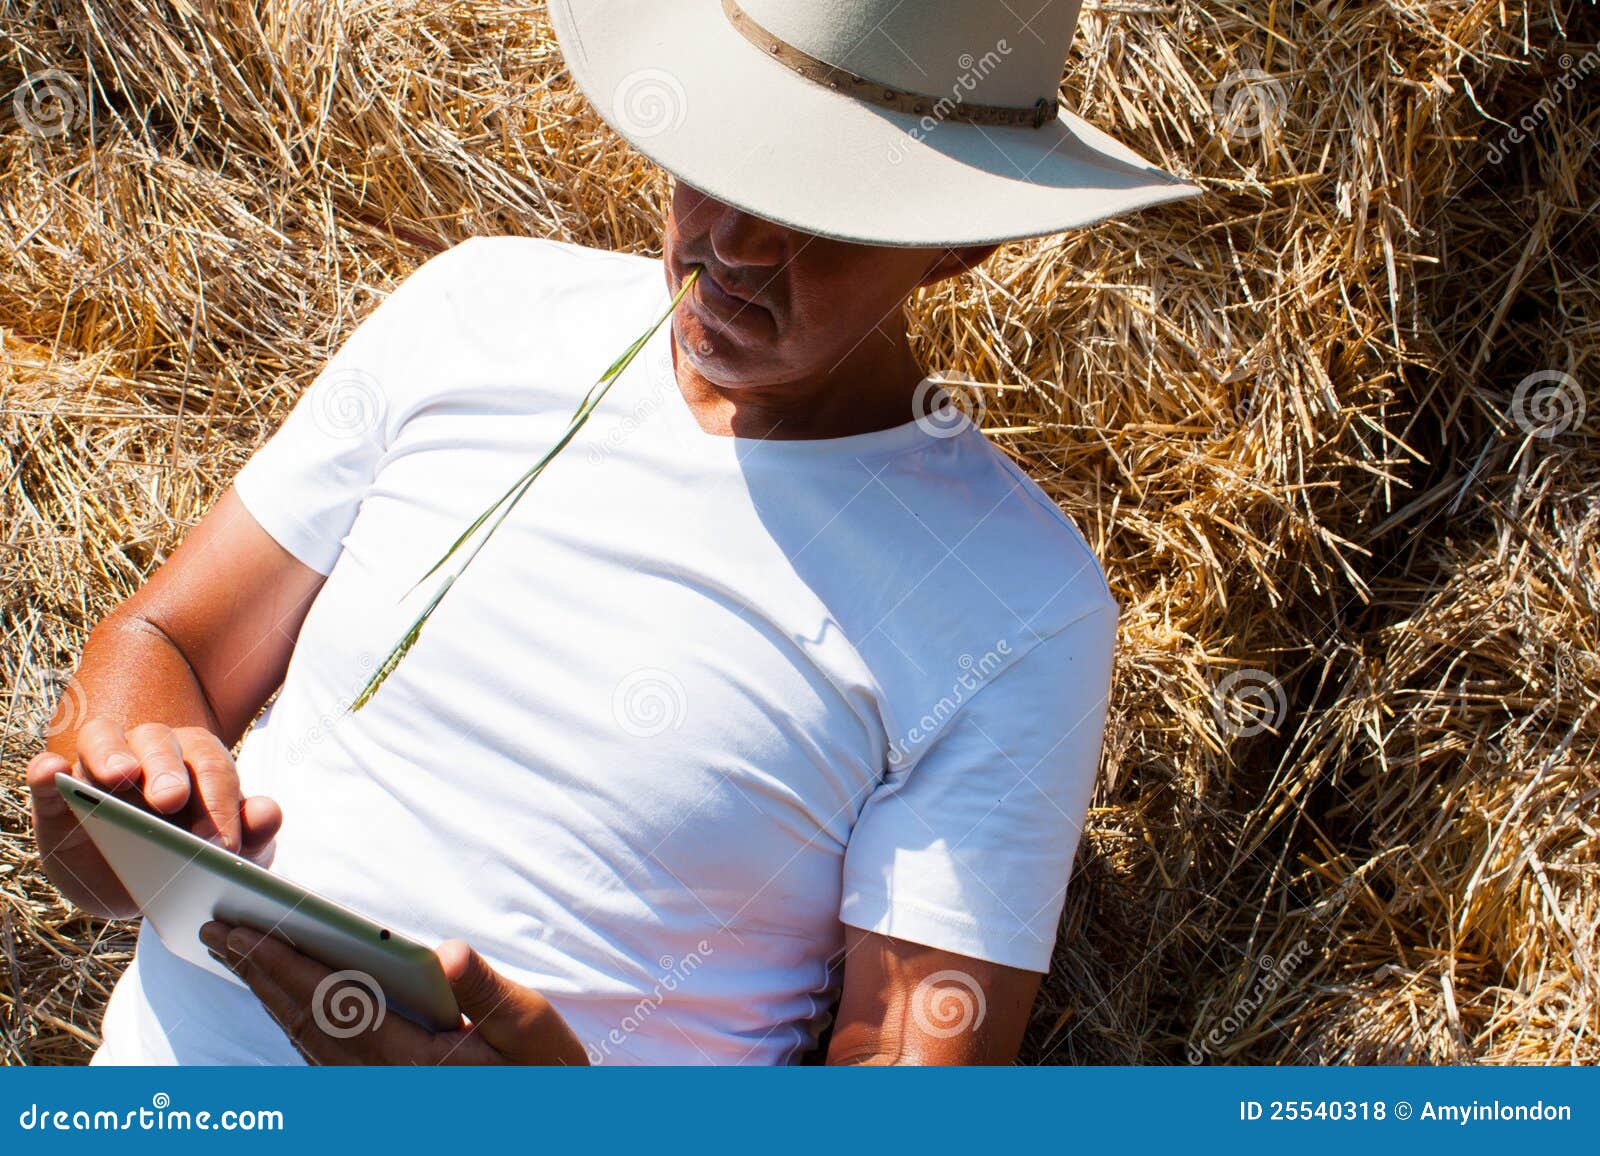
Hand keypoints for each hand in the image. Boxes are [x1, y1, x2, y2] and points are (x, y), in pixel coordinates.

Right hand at [27, 719, 281, 918]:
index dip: (218, 801)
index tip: (222, 844)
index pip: (210, 766)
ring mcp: (97, 771)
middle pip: (159, 743)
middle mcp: (147, 755)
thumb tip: (268, 812)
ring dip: (111, 754)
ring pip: (103, 740)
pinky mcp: (56, 797)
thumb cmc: (190, 858)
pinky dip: (46, 769)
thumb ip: (252, 835)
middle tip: (170, 799)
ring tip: (118, 775)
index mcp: (195, 763)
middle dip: (167, 769)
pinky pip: (47, 774)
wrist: (136, 887)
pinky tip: (50, 771)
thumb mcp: (224, 855)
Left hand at [200, 921, 589, 1064]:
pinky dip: (294, 1022)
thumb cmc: (545, 1074)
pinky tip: (284, 1001)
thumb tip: (449, 953)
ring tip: (238, 956)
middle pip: (306, 1022)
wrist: (548, 1122)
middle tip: (218, 932)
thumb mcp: (531, 1028)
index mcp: (415, 1062)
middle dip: (259, 974)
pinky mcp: (382, 1097)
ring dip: (269, 995)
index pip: (334, 1005)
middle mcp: (383, 1083)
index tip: (245, 930)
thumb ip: (488, 990)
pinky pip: (321, 1059)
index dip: (285, 965)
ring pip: (306, 1042)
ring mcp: (378, 1094)